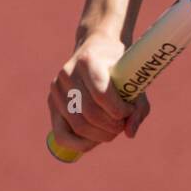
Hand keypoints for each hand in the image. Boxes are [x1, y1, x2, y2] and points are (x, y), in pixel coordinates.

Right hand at [48, 33, 150, 156]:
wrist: (97, 47)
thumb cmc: (120, 66)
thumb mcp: (135, 80)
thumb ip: (138, 107)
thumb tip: (130, 133)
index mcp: (88, 62)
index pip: (102, 95)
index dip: (120, 110)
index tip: (130, 110)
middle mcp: (68, 74)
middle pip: (90, 114)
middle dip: (111, 126)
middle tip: (123, 125)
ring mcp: (57, 89)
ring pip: (78, 125)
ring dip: (100, 136)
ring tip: (113, 130)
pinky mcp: (52, 102)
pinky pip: (62, 134)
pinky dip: (80, 143)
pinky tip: (95, 140)